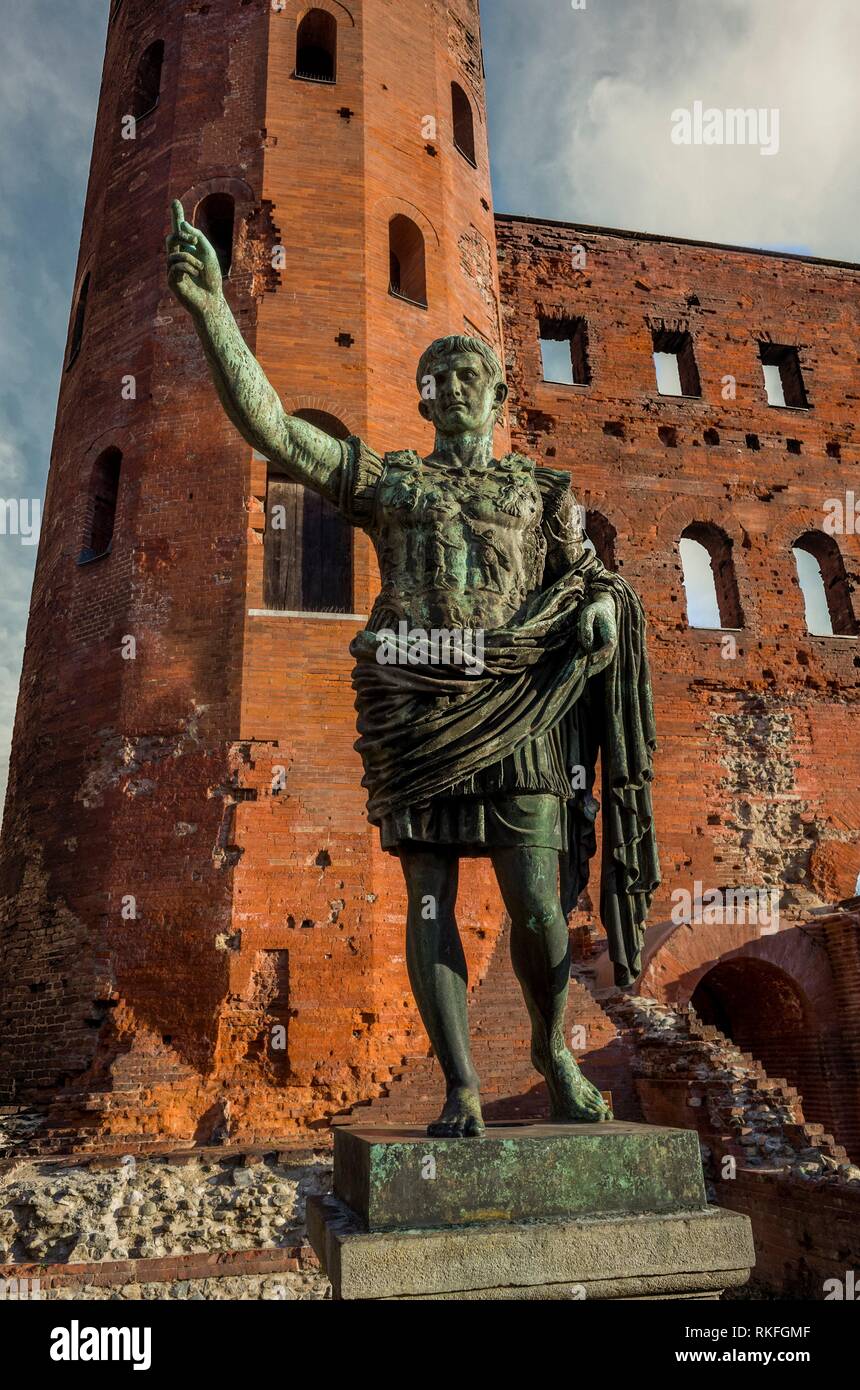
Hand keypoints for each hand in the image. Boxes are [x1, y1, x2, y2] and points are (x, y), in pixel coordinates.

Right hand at [166, 199, 221, 315]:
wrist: (212, 300)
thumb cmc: (211, 278)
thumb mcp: (208, 253)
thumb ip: (198, 237)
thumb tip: (183, 224)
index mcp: (187, 250)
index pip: (179, 231)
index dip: (176, 216)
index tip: (175, 201)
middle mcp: (177, 258)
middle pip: (171, 238)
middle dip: (182, 237)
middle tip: (195, 241)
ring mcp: (172, 269)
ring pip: (173, 253)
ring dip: (190, 257)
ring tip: (200, 268)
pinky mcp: (171, 280)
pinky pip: (175, 265)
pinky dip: (188, 267)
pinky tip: (195, 274)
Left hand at [578, 595, 616, 674]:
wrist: (604, 607)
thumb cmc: (595, 609)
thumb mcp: (588, 613)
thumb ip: (586, 627)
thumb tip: (586, 644)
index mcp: (611, 632)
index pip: (609, 646)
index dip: (601, 654)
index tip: (590, 659)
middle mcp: (613, 641)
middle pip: (608, 657)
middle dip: (597, 666)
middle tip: (586, 673)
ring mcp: (610, 645)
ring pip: (606, 661)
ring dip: (597, 668)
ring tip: (585, 674)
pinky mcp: (605, 647)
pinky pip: (602, 659)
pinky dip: (596, 665)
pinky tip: (586, 670)